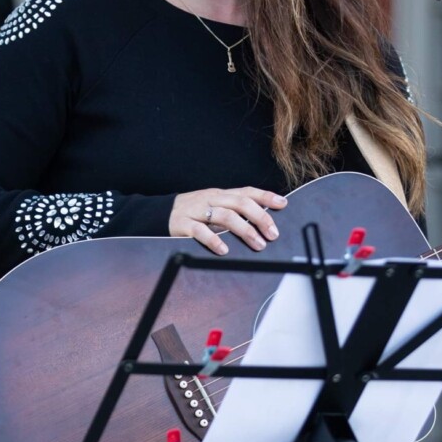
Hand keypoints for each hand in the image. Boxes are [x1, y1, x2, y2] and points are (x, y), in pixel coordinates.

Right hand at [169, 186, 287, 254]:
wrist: (158, 214)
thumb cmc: (192, 213)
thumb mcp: (213, 207)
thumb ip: (233, 211)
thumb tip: (261, 221)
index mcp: (220, 194)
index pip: (246, 191)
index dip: (265, 196)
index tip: (283, 204)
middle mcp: (210, 199)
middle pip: (240, 203)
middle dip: (260, 217)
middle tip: (273, 234)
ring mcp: (196, 211)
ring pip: (224, 216)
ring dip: (244, 230)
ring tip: (258, 244)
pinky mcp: (182, 224)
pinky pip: (200, 231)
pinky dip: (213, 240)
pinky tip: (224, 250)